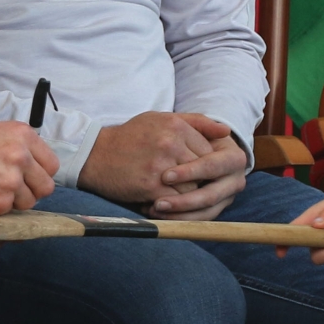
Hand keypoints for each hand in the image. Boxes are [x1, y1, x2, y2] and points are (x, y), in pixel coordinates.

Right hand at [0, 122, 56, 213]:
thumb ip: (19, 146)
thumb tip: (36, 165)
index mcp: (23, 135)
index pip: (52, 165)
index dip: (40, 174)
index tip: (29, 178)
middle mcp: (21, 156)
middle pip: (45, 187)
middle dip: (32, 191)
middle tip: (12, 191)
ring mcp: (11, 181)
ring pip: (28, 203)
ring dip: (14, 203)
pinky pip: (9, 214)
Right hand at [79, 112, 246, 217]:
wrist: (95, 154)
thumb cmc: (131, 137)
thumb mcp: (161, 119)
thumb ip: (197, 122)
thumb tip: (227, 132)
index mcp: (176, 125)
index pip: (208, 150)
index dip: (204, 164)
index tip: (196, 170)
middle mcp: (171, 143)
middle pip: (203, 169)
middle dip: (198, 179)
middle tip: (188, 184)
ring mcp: (161, 166)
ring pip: (192, 187)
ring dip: (186, 194)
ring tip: (174, 192)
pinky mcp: (151, 187)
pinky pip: (176, 201)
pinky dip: (173, 204)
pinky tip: (162, 200)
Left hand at [150, 117, 247, 220]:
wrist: (199, 153)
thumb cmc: (194, 138)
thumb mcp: (196, 127)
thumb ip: (203, 123)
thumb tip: (224, 129)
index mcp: (235, 158)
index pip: (213, 166)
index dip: (191, 172)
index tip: (166, 176)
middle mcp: (236, 180)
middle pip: (211, 195)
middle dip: (184, 200)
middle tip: (158, 202)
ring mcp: (227, 198)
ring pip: (206, 213)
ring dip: (179, 215)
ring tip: (154, 210)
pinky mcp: (216, 211)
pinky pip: (199, 221)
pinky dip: (179, 220)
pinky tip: (159, 215)